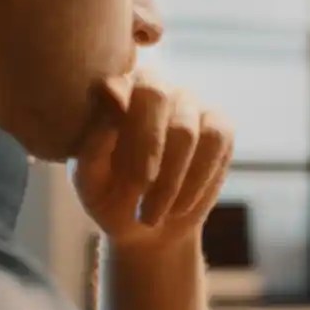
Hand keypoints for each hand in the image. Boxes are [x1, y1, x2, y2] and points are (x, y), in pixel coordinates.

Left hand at [70, 71, 233, 251]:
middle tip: (136, 192)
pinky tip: (180, 206)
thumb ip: (94, 142)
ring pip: (185, 129)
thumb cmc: (109, 198)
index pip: (116, 82)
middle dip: (145, 149)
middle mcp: (154, 87)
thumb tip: (114, 99)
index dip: (116, 106)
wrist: (147, 228)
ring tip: (151, 215)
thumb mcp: (90, 180)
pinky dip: (196, 180)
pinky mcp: (219, 127)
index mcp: (114, 92)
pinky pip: (216, 142)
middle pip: (155, 94)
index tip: (111, 148)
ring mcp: (190, 104)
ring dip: (168, 180)